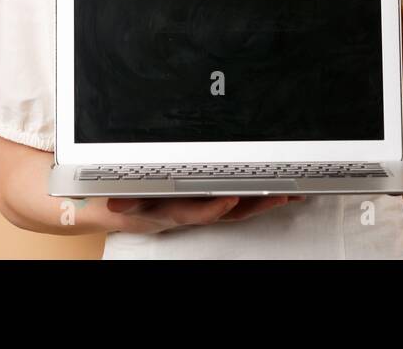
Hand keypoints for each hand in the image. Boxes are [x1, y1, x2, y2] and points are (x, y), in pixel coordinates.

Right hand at [105, 194, 306, 234]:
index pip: (196, 212)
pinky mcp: (212, 202)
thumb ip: (121, 204)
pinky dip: (260, 196)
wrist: (127, 211)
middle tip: (278, 196)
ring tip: (289, 193)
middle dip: (254, 205)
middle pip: (228, 212)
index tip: (231, 199)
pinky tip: (280, 190)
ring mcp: (205, 207)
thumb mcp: (123, 203)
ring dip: (264, 202)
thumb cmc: (130, 203)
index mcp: (174, 211)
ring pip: (239, 209)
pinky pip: (239, 202)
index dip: (214, 208)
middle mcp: (194, 212)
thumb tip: (112, 207)